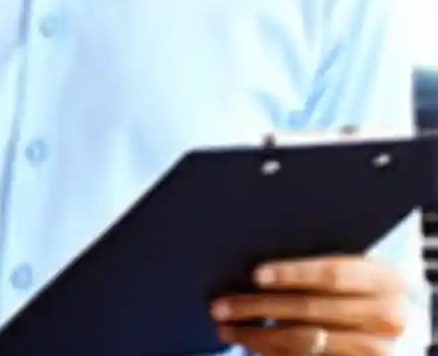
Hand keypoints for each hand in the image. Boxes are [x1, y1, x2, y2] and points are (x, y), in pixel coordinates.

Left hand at [211, 255, 408, 354]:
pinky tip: (249, 344)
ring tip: (226, 328)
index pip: (332, 274)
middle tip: (220, 306)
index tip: (255, 275)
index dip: (292, 274)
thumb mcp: (351, 269)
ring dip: (257, 336)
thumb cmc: (357, 285)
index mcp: (384, 279)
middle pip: (311, 310)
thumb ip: (316, 262)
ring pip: (304, 342)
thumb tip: (256, 268)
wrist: (390, 321)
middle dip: (259, 308)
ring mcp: (377, 349)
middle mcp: (387, 316)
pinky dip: (273, 352)